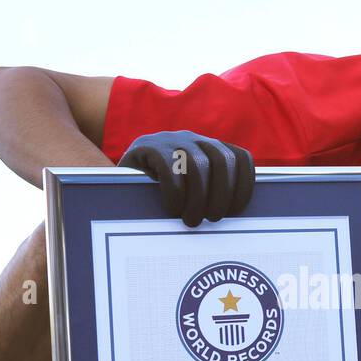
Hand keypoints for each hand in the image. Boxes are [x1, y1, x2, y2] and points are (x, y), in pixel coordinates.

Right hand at [118, 130, 254, 227]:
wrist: (117, 178)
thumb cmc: (160, 193)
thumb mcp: (190, 189)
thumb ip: (211, 194)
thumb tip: (235, 220)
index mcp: (210, 148)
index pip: (240, 158)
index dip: (244, 185)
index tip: (236, 211)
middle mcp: (193, 139)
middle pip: (222, 160)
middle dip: (221, 194)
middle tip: (212, 219)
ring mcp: (170, 140)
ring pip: (197, 165)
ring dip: (198, 198)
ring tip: (191, 221)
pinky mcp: (149, 147)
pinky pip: (169, 168)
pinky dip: (175, 192)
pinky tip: (172, 209)